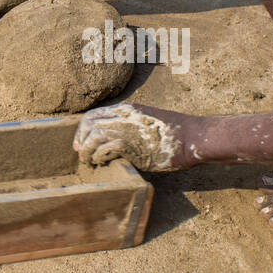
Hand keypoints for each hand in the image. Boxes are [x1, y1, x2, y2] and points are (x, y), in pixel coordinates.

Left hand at [74, 102, 191, 171]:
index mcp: (127, 109)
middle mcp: (123, 116)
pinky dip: (99, 157)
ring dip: (88, 151)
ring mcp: (126, 129)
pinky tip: (102, 163)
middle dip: (81, 139)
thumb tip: (118, 141)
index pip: (94, 114)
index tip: (82, 142)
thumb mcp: (148, 122)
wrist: (191, 137)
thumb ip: (131, 127)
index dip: (84, 129)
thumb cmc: (175, 133)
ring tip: (90, 162)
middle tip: (81, 154)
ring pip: (93, 136)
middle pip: (89, 123)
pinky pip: (104, 149)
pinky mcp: (130, 144)